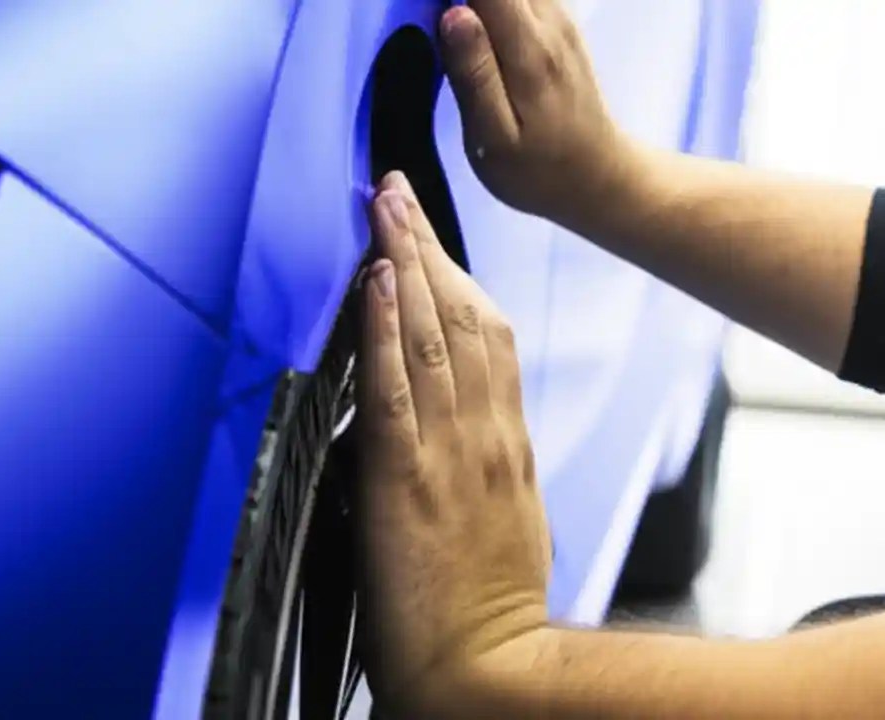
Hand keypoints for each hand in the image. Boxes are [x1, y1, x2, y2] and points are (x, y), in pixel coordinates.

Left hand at [356, 172, 551, 716]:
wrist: (490, 668)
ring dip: (404, 263)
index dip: (456, 276)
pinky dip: (384, 329)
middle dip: (426, 245)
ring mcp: (447, 451)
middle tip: (396, 190)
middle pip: (459, 316)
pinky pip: (396, 387)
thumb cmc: (493, 605)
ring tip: (383, 207)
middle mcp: (483, 433)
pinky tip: (374, 283)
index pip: (486, 337)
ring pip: (429, 336)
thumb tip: (474, 429)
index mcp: (505, 443)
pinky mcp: (405, 477)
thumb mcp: (510, 520)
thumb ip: (493, 466)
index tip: (430, 235)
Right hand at [438, 0, 638, 226]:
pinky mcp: (560, 21)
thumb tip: (452, 14)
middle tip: (437, 25)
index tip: (430, 14)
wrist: (596, 176)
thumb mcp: (494, 138)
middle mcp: (550, 18)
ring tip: (454, 29)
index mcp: (529, 47)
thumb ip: (473, 75)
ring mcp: (560, 16)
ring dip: (481, 2)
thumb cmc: (536, 168)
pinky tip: (481, 28)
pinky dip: (498, 5)